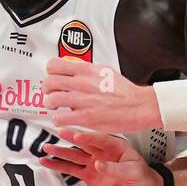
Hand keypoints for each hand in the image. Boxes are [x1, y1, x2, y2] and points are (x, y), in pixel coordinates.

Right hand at [40, 128, 164, 185]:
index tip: (77, 135)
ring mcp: (94, 163)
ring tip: (46, 149)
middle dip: (70, 139)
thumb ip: (115, 169)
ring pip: (74, 156)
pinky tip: (47, 162)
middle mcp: (101, 152)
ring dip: (60, 152)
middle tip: (57, 133)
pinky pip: (72, 170)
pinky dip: (59, 167)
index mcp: (115, 146)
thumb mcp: (133, 171)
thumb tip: (98, 165)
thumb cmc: (143, 177)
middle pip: (83, 144)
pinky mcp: (89, 175)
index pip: (100, 139)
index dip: (88, 137)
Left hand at [43, 57, 159, 132]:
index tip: (53, 78)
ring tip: (55, 108)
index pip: (55, 65)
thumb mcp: (105, 71)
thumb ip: (88, 71)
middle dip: (47, 90)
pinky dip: (58, 120)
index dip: (50, 73)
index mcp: (87, 70)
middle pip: (49, 82)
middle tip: (50, 94)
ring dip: (50, 105)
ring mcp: (83, 100)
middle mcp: (82, 83)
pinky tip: (63, 120)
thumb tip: (77, 69)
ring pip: (51, 99)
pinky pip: (60, 117)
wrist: (138, 106)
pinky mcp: (85, 117)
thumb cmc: (125, 92)